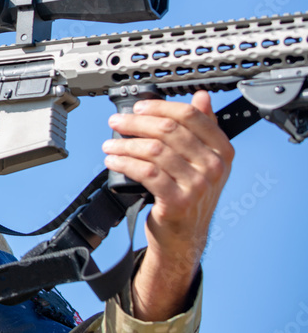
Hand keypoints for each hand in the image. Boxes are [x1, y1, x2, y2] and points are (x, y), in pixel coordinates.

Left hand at [102, 90, 234, 318]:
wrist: (185, 235)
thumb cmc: (190, 194)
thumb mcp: (203, 161)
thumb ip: (203, 128)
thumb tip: (202, 97)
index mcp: (222, 151)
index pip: (191, 116)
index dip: (160, 107)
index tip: (139, 107)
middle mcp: (214, 167)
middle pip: (169, 130)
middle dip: (136, 123)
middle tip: (117, 123)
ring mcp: (197, 185)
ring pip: (154, 150)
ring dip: (126, 144)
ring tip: (110, 145)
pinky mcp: (177, 201)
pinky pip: (146, 172)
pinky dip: (124, 162)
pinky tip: (113, 160)